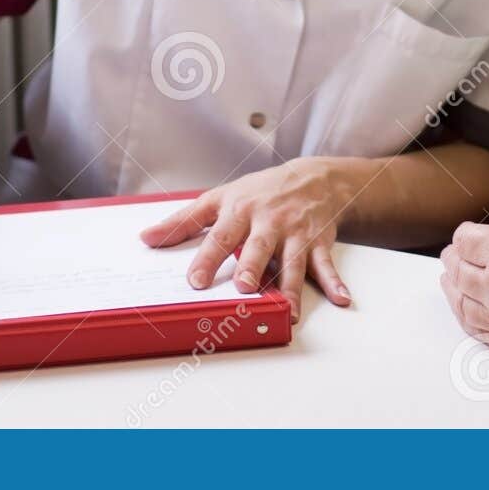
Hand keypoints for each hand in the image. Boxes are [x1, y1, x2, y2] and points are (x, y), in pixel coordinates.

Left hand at [139, 159, 356, 321]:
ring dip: (291, 287)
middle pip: (259, 247)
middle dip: (252, 267)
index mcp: (241, 211)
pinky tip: (342, 300)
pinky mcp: (320, 243)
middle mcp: (269, 222)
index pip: (220, 236)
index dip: (207, 259)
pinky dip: (336, 283)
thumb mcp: (220, 198)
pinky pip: (328, 265)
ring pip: (293, 262)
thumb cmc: (261, 191)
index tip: (195, 281)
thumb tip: (146, 238)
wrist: (314, 178)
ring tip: (288, 312)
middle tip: (244, 288)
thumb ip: (183, 221)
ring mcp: (296, 233)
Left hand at [439, 209, 488, 365]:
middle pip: (457, 271)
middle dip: (455, 257)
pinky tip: (465, 305)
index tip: (472, 232)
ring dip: (452, 285)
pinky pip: (475, 329)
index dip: (467, 232)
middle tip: (456, 251)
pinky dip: (463, 314)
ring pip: (460, 302)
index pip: (465, 241)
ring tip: (451, 276)